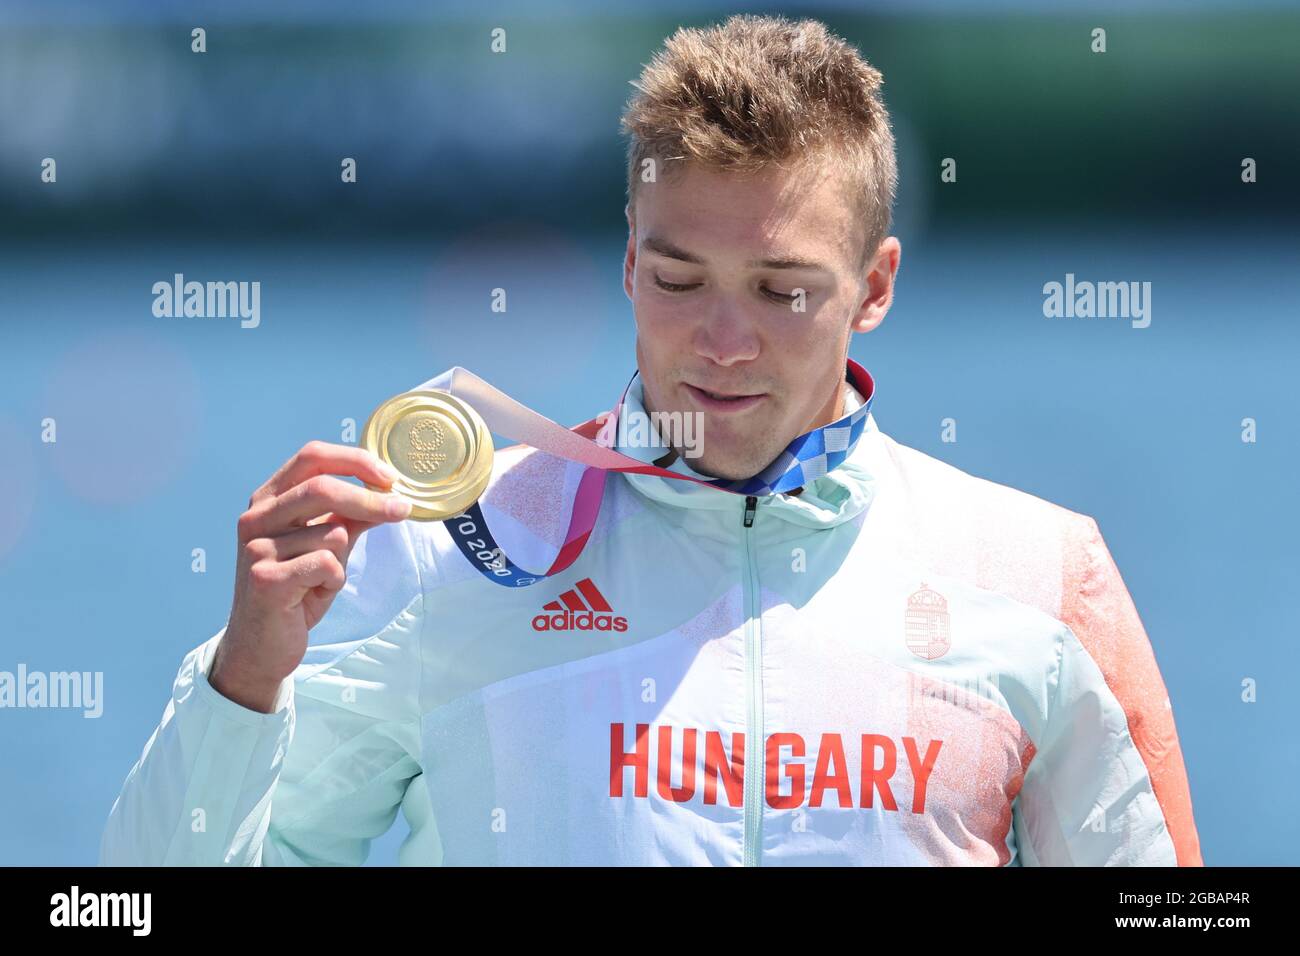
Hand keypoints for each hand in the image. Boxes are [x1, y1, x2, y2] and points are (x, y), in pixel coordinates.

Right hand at [209, 441, 411, 712]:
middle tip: (402, 510)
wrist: (260, 647)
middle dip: (370, 500)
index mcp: (268, 500)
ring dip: (342, 560)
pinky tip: (312, 595)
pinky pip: (327, 564)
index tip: (389, 476)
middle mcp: (256, 517)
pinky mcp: (265, 579)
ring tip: (319, 581)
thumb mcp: (326, 548)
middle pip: (323, 488)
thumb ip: (349, 518)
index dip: (354, 460)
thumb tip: (390, 494)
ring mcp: (256, 548)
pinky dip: (333, 581)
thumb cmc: (295, 592)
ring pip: (331, 533)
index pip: (312, 457)